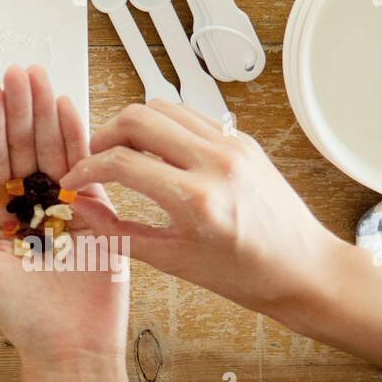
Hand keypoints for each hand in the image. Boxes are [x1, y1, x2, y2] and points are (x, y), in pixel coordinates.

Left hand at [0, 65, 128, 362]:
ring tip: (39, 77)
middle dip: (19, 106)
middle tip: (17, 70)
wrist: (70, 346)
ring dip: (44, 111)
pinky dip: (77, 136)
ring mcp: (62, 203)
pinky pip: (84, 166)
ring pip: (51, 147)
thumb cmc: (20, 315)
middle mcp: (29, 203)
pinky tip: (67, 107)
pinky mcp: (94, 211)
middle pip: (22, 145)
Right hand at [60, 100, 341, 318]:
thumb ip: (119, 232)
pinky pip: (190, 116)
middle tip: (95, 159)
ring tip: (123, 152)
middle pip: (138, 118)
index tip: (76, 179)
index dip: (87, 168)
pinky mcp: (242, 140)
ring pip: (162, 107)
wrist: (305, 269)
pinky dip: (164, 126)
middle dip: (104, 135)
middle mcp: (215, 163)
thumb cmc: (248, 274)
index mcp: (196, 199)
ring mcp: (232, 146)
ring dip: (133, 125)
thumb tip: (83, 210)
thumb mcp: (174, 261)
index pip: (122, 162)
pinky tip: (157, 151)